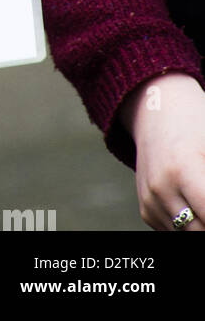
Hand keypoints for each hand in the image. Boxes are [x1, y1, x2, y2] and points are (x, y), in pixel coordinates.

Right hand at [119, 73, 204, 230]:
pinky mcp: (146, 208)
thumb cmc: (196, 125)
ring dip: (201, 224)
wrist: (154, 110)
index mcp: (182, 169)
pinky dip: (188, 225)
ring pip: (187, 234)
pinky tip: (192, 202)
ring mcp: (150, 200)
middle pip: (200, 231)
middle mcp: (161, 188)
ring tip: (201, 196)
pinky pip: (174, 231)